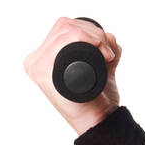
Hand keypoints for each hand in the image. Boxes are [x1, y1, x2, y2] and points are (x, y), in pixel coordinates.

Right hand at [23, 17, 121, 135]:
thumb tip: (108, 35)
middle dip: (94, 32)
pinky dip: (86, 39)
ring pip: (66, 29)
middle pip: (64, 24)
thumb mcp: (100, 64)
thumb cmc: (98, 95)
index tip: (107, 48)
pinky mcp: (42, 73)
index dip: (89, 30)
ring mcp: (37, 66)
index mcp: (44, 56)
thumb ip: (102, 46)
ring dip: (94, 36)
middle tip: (109, 53)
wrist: (98, 119)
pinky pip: (64, 40)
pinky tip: (100, 56)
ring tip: (107, 56)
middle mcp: (35, 60)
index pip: (63, 26)